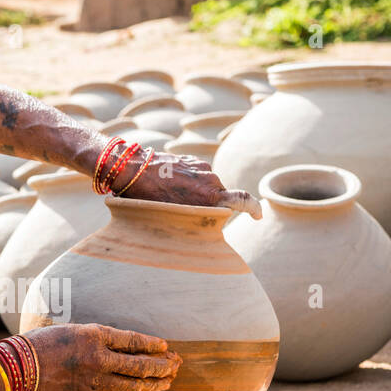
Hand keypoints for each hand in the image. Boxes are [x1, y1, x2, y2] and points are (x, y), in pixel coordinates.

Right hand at [21, 324, 180, 390]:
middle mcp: (98, 356)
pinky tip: (143, 390)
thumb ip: (94, 338)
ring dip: (154, 383)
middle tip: (176, 365)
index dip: (152, 344)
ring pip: (132, 383)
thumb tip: (115, 347)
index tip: (166, 346)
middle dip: (161, 365)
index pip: (132, 340)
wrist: (19, 366)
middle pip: (138, 363)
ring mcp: (93, 377)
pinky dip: (133, 390)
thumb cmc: (41, 342)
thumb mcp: (71, 330)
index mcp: (94, 335)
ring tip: (168, 382)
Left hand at [115, 150, 261, 219]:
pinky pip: (196, 174)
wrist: (132, 169)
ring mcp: (201, 167)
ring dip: (196, 192)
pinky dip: (188, 181)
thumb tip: (203, 231)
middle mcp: (210, 180)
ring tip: (172, 197)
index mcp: (210, 197)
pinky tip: (169, 185)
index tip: (258, 215)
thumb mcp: (174, 217)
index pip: (243, 200)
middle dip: (209, 205)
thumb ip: (195, 219)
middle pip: (220, 196)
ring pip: (207, 185)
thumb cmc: (149, 200)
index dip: (253, 208)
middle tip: (187, 211)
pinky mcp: (191, 159)